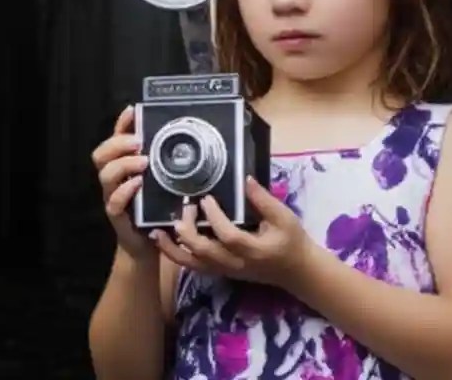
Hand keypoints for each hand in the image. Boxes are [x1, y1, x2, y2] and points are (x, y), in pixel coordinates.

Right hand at [91, 105, 154, 259]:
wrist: (148, 244)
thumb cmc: (156, 208)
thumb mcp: (161, 182)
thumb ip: (165, 164)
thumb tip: (185, 139)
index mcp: (123, 166)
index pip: (115, 139)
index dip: (121, 124)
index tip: (132, 110)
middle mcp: (114, 179)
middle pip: (101, 154)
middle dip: (118, 143)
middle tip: (139, 141)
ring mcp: (113, 197)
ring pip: (106, 175)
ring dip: (123, 164)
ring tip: (143, 161)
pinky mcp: (117, 216)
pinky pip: (113, 202)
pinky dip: (125, 191)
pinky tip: (137, 184)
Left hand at [154, 176, 314, 288]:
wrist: (296, 271)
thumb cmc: (292, 240)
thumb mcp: (285, 217)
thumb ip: (264, 200)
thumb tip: (245, 179)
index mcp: (254, 250)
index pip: (229, 236)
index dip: (215, 219)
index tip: (205, 199)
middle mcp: (237, 264)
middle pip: (205, 254)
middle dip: (188, 233)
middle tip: (183, 210)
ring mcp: (227, 270)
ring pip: (195, 264)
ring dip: (173, 249)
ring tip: (156, 232)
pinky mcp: (221, 272)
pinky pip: (195, 267)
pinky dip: (177, 255)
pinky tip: (165, 242)